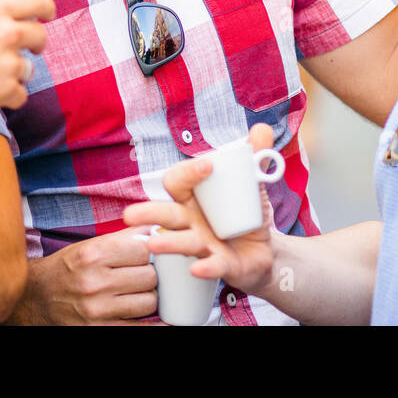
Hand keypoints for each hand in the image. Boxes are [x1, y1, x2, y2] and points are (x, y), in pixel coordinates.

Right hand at [0, 0, 54, 122]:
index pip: (39, 3)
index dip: (48, 9)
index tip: (47, 15)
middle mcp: (8, 35)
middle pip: (40, 36)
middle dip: (37, 44)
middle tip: (29, 50)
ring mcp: (10, 64)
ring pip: (29, 69)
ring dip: (16, 74)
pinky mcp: (8, 91)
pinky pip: (20, 95)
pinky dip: (8, 97)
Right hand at [23, 226, 159, 324]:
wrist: (36, 298)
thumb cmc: (66, 268)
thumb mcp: (89, 246)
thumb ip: (124, 237)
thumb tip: (156, 230)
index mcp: (92, 255)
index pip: (144, 249)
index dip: (149, 252)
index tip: (144, 256)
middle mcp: (93, 282)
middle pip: (150, 276)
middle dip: (149, 275)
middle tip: (140, 275)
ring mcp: (97, 310)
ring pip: (149, 302)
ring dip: (147, 298)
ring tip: (135, 294)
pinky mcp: (99, 330)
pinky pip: (140, 328)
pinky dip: (151, 324)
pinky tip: (151, 317)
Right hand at [123, 123, 276, 295]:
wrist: (267, 251)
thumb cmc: (246, 214)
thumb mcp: (253, 184)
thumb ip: (257, 158)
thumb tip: (262, 128)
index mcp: (194, 196)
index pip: (178, 180)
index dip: (189, 172)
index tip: (208, 165)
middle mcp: (190, 219)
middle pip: (164, 213)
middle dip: (147, 214)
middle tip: (131, 215)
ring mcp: (201, 243)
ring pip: (180, 242)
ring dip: (167, 243)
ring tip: (153, 245)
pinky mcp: (217, 264)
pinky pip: (208, 266)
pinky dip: (204, 267)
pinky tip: (197, 269)